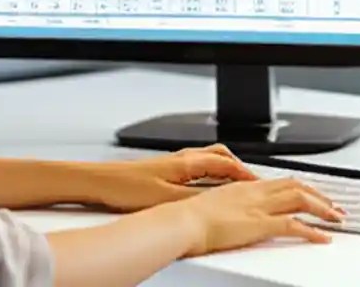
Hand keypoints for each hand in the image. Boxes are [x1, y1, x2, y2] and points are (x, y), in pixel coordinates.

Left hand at [89, 144, 258, 211]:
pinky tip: (205, 184)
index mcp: (187, 162)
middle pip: (221, 156)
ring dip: (225, 167)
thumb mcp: (166, 199)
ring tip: (234, 181)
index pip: (227, 164)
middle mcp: (183, 158)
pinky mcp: (165, 167)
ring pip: (209, 158)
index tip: (258, 182)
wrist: (101, 181)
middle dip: (239, 167)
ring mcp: (174, 161)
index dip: (246, 173)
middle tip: (251, 180)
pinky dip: (210, 171)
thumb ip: (194, 199)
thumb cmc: (127, 187)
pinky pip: (198, 164)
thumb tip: (217, 203)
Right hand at [178, 176, 344, 256]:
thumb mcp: (215, 203)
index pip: (283, 182)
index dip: (304, 188)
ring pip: (302, 201)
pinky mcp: (260, 224)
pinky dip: (313, 231)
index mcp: (247, 186)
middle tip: (334, 207)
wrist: (182, 221)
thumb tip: (234, 210)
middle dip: (320, 196)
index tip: (315, 194)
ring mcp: (260, 207)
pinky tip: (323, 237)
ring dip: (323, 210)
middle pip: (298, 187)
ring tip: (336, 219)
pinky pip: (294, 225)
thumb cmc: (190, 216)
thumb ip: (230, 204)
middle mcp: (257, 192)